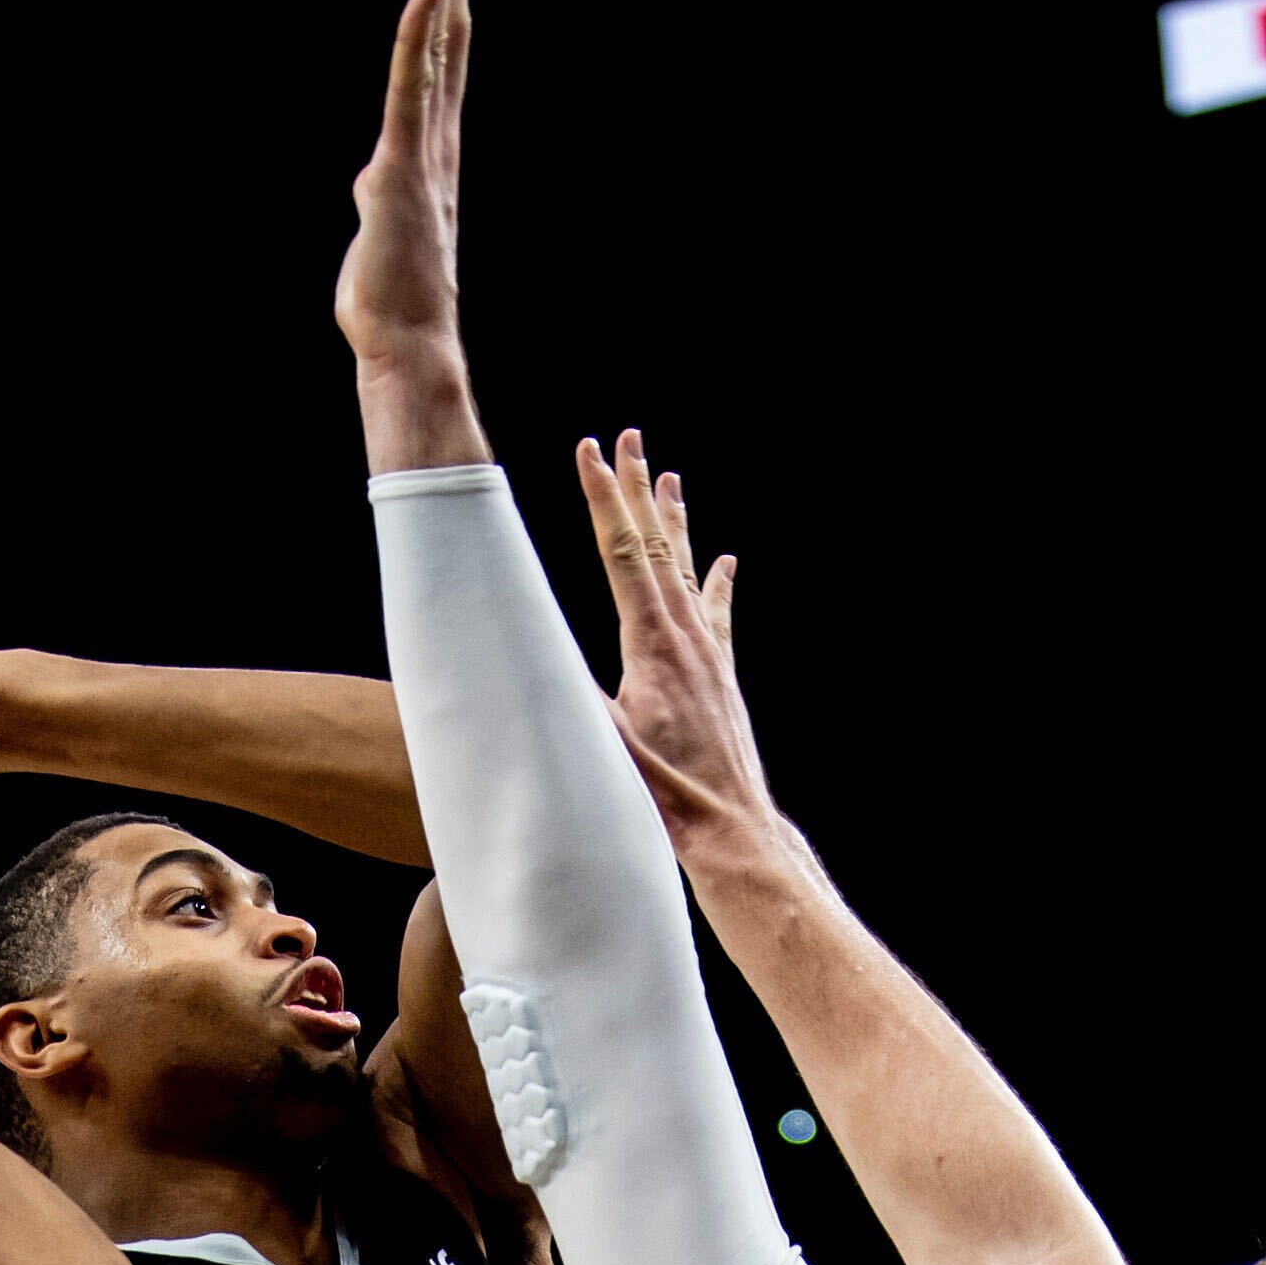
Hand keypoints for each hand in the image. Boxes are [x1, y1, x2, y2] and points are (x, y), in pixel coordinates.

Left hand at [340, 0, 473, 371]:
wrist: (405, 347)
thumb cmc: (389, 307)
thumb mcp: (377, 234)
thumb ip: (378, 194)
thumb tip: (371, 178)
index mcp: (430, 158)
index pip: (440, 70)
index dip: (447, 14)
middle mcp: (435, 144)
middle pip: (448, 41)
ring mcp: (422, 151)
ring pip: (436, 47)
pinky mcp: (402, 164)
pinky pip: (411, 85)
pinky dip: (419, 36)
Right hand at [578, 429, 777, 866]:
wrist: (731, 827)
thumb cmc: (667, 795)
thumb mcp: (608, 742)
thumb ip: (575, 695)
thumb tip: (534, 653)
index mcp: (653, 643)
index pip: (622, 550)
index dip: (603, 497)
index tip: (590, 450)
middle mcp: (686, 635)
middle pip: (655, 543)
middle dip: (637, 487)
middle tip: (629, 437)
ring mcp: (709, 652)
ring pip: (687, 568)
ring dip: (674, 520)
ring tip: (671, 476)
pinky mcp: (721, 674)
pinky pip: (718, 613)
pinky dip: (718, 581)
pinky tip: (726, 559)